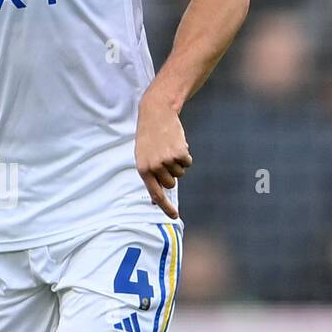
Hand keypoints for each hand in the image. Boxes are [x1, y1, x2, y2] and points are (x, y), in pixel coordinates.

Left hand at [135, 92, 191, 219]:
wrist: (156, 114)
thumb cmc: (149, 138)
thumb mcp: (143, 157)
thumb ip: (150, 176)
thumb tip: (155, 199)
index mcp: (143, 170)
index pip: (156, 194)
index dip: (165, 207)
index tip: (174, 216)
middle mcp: (155, 167)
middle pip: (171, 183)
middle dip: (172, 173)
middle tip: (165, 157)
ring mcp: (167, 161)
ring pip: (180, 173)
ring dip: (178, 162)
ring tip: (168, 147)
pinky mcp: (180, 153)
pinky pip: (188, 163)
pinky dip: (185, 155)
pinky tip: (177, 144)